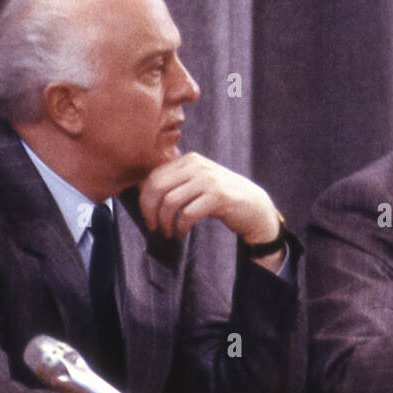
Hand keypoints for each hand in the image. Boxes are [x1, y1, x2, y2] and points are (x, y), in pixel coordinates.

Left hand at [138, 152, 283, 269]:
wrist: (253, 205)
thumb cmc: (219, 197)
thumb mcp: (196, 182)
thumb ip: (174, 181)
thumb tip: (140, 188)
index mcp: (189, 159)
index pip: (153, 177)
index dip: (144, 200)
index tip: (148, 217)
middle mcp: (197, 165)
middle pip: (157, 188)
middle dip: (150, 211)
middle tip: (154, 227)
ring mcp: (209, 179)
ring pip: (170, 202)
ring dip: (165, 222)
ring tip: (170, 232)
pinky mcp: (218, 196)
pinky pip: (187, 214)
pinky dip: (180, 227)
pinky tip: (182, 232)